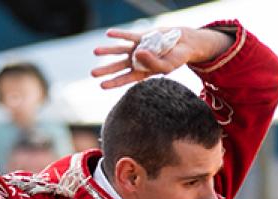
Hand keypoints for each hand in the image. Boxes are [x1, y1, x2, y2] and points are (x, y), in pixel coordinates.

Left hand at [90, 26, 232, 88]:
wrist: (184, 43)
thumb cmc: (176, 59)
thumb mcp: (167, 66)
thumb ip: (153, 63)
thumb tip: (138, 53)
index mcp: (143, 72)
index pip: (125, 79)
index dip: (114, 82)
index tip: (102, 85)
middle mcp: (137, 60)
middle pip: (118, 66)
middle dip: (106, 70)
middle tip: (93, 73)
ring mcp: (138, 48)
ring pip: (120, 50)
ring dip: (108, 50)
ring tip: (95, 52)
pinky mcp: (142, 36)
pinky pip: (129, 36)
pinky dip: (119, 34)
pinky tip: (109, 34)